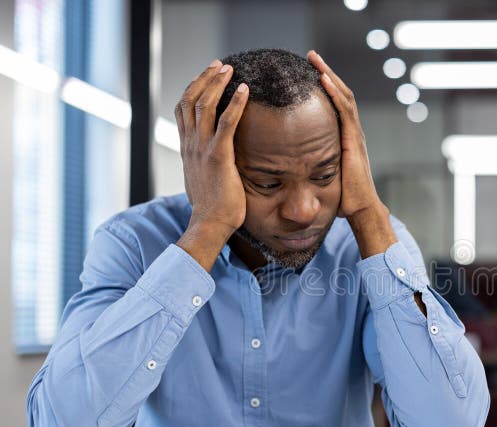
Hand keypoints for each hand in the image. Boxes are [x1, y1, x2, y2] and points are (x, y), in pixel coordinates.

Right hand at [174, 59, 248, 239]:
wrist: (209, 224)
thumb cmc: (213, 208)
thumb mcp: (204, 180)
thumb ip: (207, 165)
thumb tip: (216, 163)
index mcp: (187, 149)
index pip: (183, 109)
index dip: (194, 89)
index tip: (207, 76)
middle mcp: (190, 144)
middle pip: (190, 100)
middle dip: (205, 78)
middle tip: (220, 65)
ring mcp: (202, 149)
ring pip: (204, 105)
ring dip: (217, 83)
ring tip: (229, 69)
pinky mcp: (218, 156)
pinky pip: (226, 122)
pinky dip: (236, 103)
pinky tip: (245, 90)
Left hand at [306, 51, 382, 218]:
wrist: (361, 209)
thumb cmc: (343, 198)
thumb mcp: (325, 175)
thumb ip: (314, 165)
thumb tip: (293, 165)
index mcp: (345, 137)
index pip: (336, 104)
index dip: (325, 86)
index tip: (310, 71)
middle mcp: (352, 132)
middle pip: (341, 93)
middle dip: (326, 73)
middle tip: (311, 56)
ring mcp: (355, 134)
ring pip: (343, 96)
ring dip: (329, 76)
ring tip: (315, 59)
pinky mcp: (353, 140)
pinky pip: (344, 110)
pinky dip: (333, 93)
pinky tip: (322, 79)